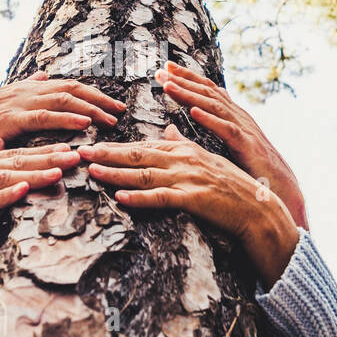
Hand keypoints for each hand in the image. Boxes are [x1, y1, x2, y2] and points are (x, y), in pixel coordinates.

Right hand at [0, 71, 125, 188]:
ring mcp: (16, 104)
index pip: (65, 86)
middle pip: (69, 90)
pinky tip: (84, 125)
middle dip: (98, 99)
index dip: (92, 94)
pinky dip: (66, 119)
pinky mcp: (9, 120)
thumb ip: (25, 90)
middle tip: (121, 111)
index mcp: (23, 90)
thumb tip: (43, 76)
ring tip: (110, 119)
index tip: (113, 105)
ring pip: (61, 101)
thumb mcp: (2, 105)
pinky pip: (43, 118)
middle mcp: (23, 92)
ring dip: (89, 109)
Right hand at [0, 140, 81, 258]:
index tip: (76, 148)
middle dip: (50, 157)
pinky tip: (20, 193)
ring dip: (32, 173)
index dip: (48, 150)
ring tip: (59, 170)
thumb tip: (0, 143)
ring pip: (2, 178)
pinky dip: (0, 196)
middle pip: (17, 162)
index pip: (19, 155)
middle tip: (80, 155)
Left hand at [79, 125, 299, 287]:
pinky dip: (140, 198)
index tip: (90, 145)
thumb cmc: (229, 185)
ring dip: (115, 174)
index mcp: (183, 148)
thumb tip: (166, 130)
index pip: (141, 145)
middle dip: (105, 154)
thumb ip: (183, 142)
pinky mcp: (194, 198)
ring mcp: (188, 178)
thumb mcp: (205, 158)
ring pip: (144, 174)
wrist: (257, 206)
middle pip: (136, 155)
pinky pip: (162, 198)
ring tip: (91, 171)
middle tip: (79, 152)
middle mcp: (183, 159)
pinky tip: (121, 198)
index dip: (113, 145)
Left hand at [156, 61, 308, 228]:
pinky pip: (227, 130)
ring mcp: (244, 129)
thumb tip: (189, 118)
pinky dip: (210, 120)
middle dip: (184, 80)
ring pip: (214, 106)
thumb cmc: (253, 167)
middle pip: (208, 92)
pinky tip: (194, 112)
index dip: (187, 77)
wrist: (281, 186)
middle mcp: (238, 116)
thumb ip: (214, 127)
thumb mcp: (231, 143)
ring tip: (170, 86)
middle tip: (161, 71)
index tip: (165, 69)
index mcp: (233, 115)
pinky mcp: (247, 146)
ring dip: (190, 95)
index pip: (207, 89)